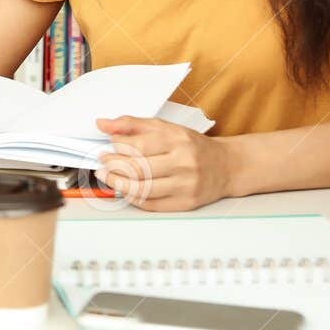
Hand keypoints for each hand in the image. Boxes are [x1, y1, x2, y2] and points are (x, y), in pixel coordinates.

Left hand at [94, 116, 235, 210]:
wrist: (226, 166)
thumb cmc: (193, 146)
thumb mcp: (166, 128)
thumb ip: (132, 124)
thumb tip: (102, 124)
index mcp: (178, 140)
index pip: (139, 145)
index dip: (117, 146)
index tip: (108, 145)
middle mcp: (184, 162)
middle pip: (138, 168)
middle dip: (113, 166)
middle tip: (103, 162)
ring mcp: (186, 185)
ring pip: (141, 189)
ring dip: (117, 183)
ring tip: (107, 176)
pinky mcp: (186, 203)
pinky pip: (151, 204)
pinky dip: (132, 197)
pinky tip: (126, 189)